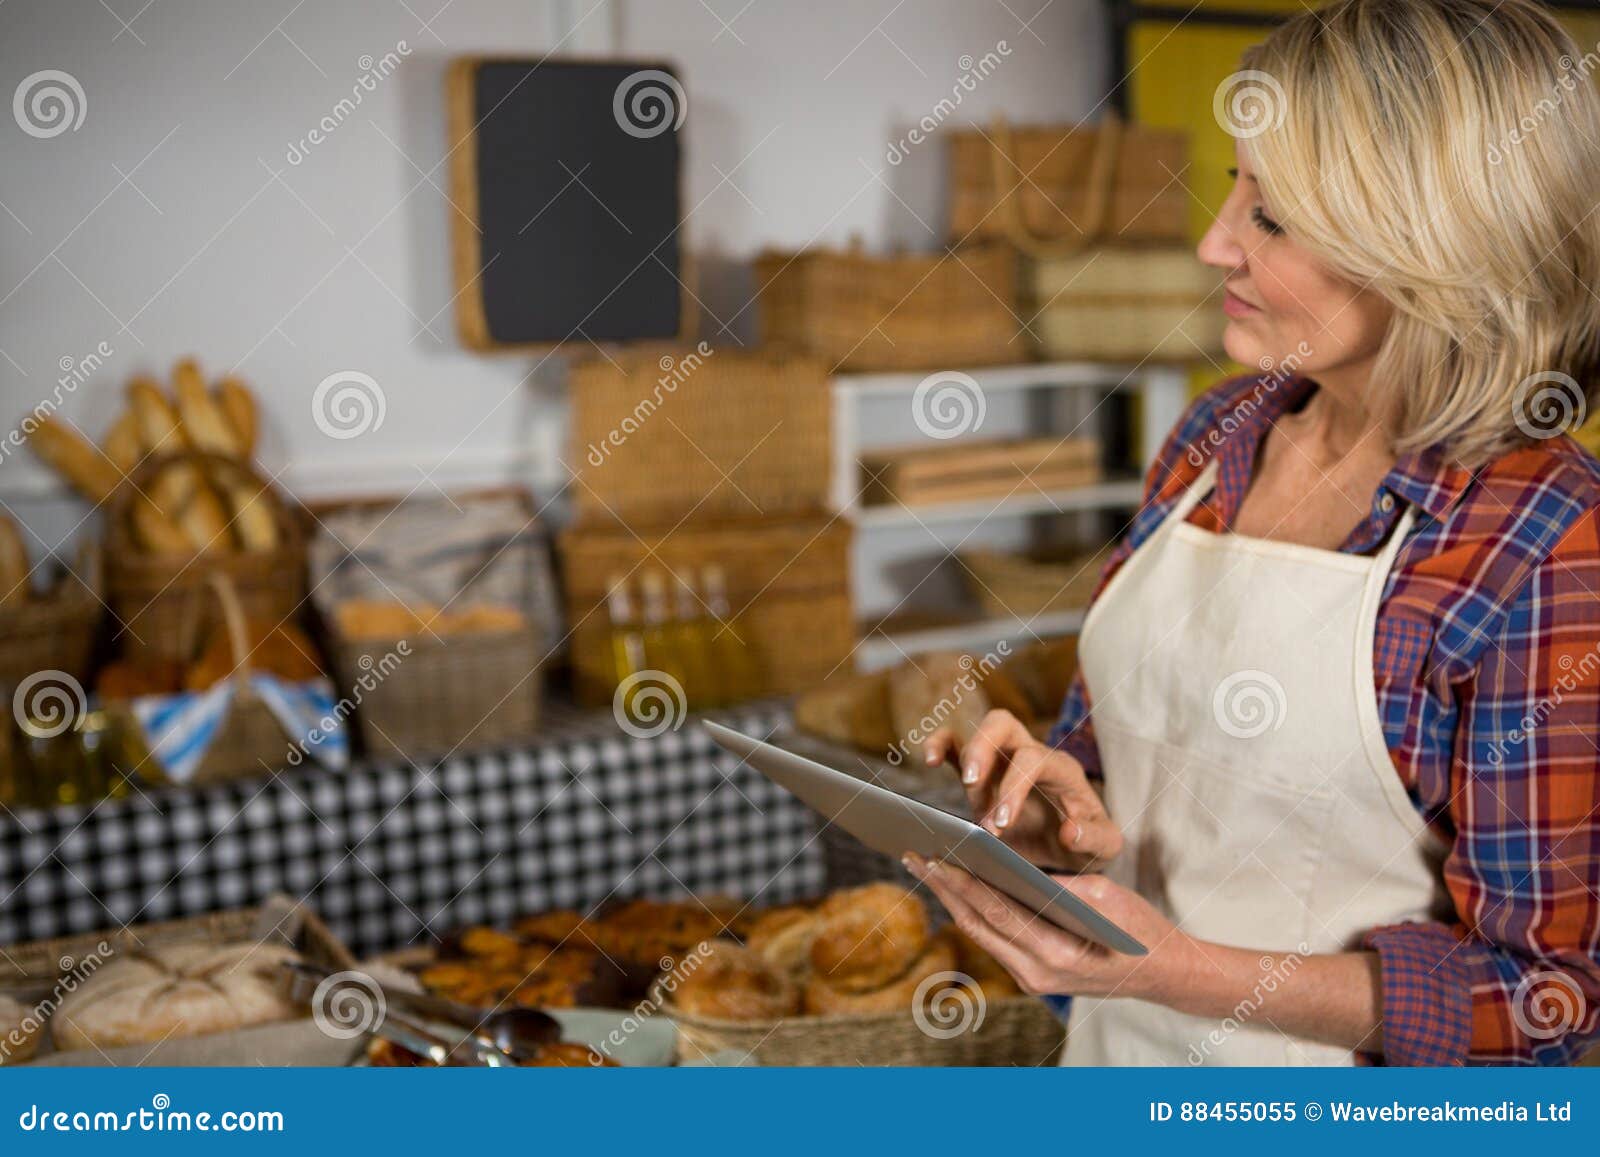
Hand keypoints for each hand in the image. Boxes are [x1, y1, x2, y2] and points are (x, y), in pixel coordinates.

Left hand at [904, 853, 1193, 1000]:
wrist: (1163, 973)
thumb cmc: (1138, 928)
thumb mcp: (1103, 895)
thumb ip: (1055, 884)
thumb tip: (1007, 863)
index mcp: (1055, 953)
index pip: (995, 911)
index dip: (960, 882)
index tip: (933, 854)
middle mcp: (1035, 973)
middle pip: (976, 925)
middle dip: (942, 887)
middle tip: (913, 854)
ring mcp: (1031, 979)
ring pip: (979, 934)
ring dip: (951, 899)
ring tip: (925, 865)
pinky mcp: (1031, 975)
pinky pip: (993, 940)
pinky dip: (973, 911)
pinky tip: (956, 886)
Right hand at [925, 709, 1121, 870]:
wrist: (1071, 849)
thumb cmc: (1088, 844)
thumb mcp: (1105, 848)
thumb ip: (1097, 839)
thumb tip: (1069, 830)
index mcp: (1062, 770)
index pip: (1032, 760)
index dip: (1013, 787)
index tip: (1000, 825)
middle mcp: (1031, 755)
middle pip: (1003, 724)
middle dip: (983, 750)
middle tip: (972, 786)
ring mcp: (1004, 761)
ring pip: (978, 732)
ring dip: (965, 757)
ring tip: (963, 786)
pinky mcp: (983, 774)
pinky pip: (956, 745)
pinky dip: (939, 745)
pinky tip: (929, 761)